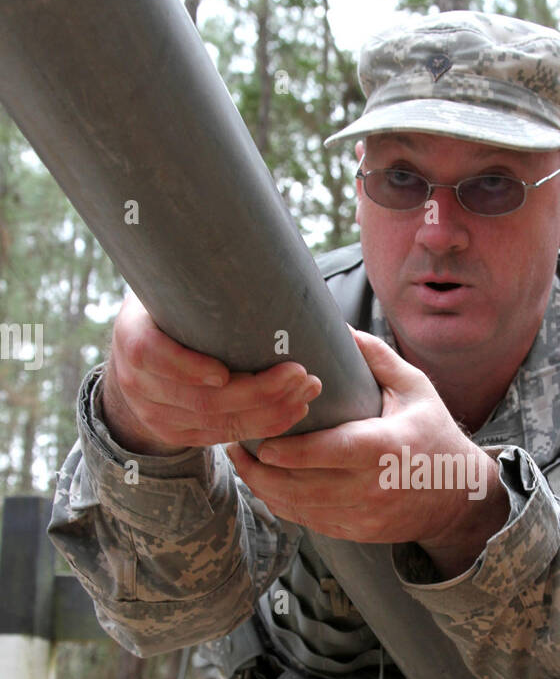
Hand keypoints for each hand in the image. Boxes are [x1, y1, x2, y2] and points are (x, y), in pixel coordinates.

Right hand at [102, 294, 321, 454]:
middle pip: (200, 399)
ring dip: (270, 411)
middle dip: (257, 391)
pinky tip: (293, 411)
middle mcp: (137, 383)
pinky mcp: (177, 435)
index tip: (224, 372)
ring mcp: (155, 415)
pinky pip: (223, 436)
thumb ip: (193, 279)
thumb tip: (250, 241)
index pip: (151, 356)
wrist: (135, 360)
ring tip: (307, 391)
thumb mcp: (166, 290)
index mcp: (133, 337)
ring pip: (218, 423)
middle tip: (300, 373)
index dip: (187, 369)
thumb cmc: (167, 312)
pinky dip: (263, 426)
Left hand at [225, 330, 508, 570]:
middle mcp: (375, 487)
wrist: (459, 498)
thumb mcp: (416, 389)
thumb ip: (376, 357)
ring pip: (300, 508)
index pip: (332, 453)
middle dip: (261, 471)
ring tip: (242, 462)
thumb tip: (337, 327)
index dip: (293, 452)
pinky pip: (309, 522)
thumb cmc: (434, 434)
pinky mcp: (357, 532)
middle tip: (235, 444)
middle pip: (304, 486)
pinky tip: (266, 484)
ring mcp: (365, 515)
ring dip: (264, 488)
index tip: (262, 441)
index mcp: (388, 447)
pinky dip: (283, 504)